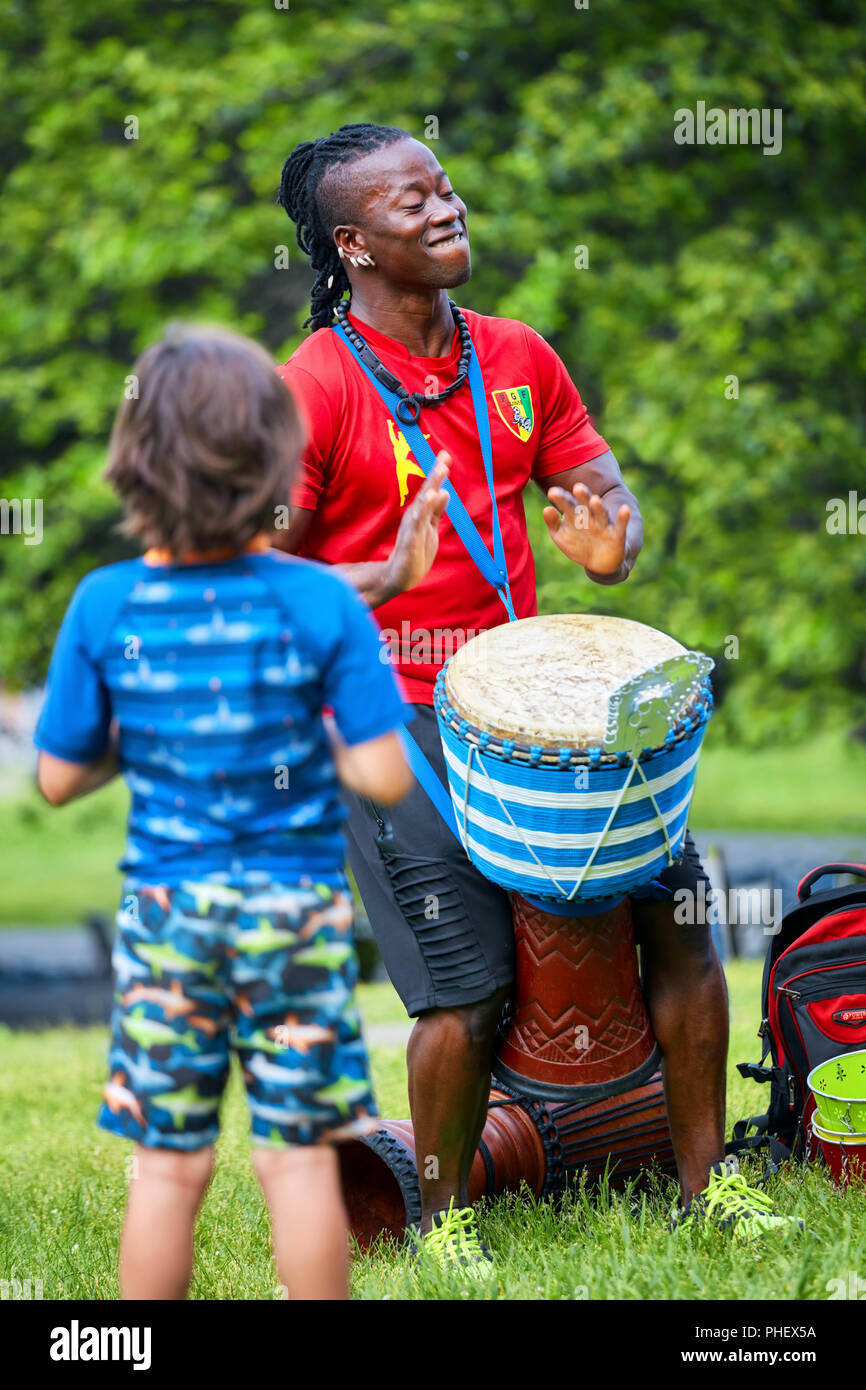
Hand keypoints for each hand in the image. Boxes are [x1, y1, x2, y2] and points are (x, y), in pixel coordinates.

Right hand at [385, 453, 450, 593]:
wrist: (402, 575)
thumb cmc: (416, 552)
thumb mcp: (430, 527)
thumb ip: (436, 511)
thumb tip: (445, 492)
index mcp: (421, 513)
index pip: (431, 490)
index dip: (438, 474)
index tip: (445, 455)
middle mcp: (415, 515)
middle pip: (427, 491)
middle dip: (436, 474)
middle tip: (444, 456)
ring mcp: (412, 526)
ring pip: (423, 503)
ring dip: (431, 486)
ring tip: (441, 471)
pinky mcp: (411, 539)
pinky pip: (419, 521)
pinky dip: (425, 508)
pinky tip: (431, 496)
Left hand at [542, 481, 629, 575]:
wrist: (599, 563)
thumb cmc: (578, 545)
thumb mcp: (561, 536)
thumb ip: (553, 523)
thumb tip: (546, 509)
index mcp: (575, 515)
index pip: (567, 504)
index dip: (561, 499)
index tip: (553, 493)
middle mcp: (590, 517)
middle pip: (585, 505)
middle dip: (582, 497)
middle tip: (577, 487)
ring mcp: (603, 525)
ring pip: (601, 514)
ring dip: (598, 507)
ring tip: (595, 499)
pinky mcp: (617, 535)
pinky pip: (620, 525)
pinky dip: (623, 518)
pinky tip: (625, 509)